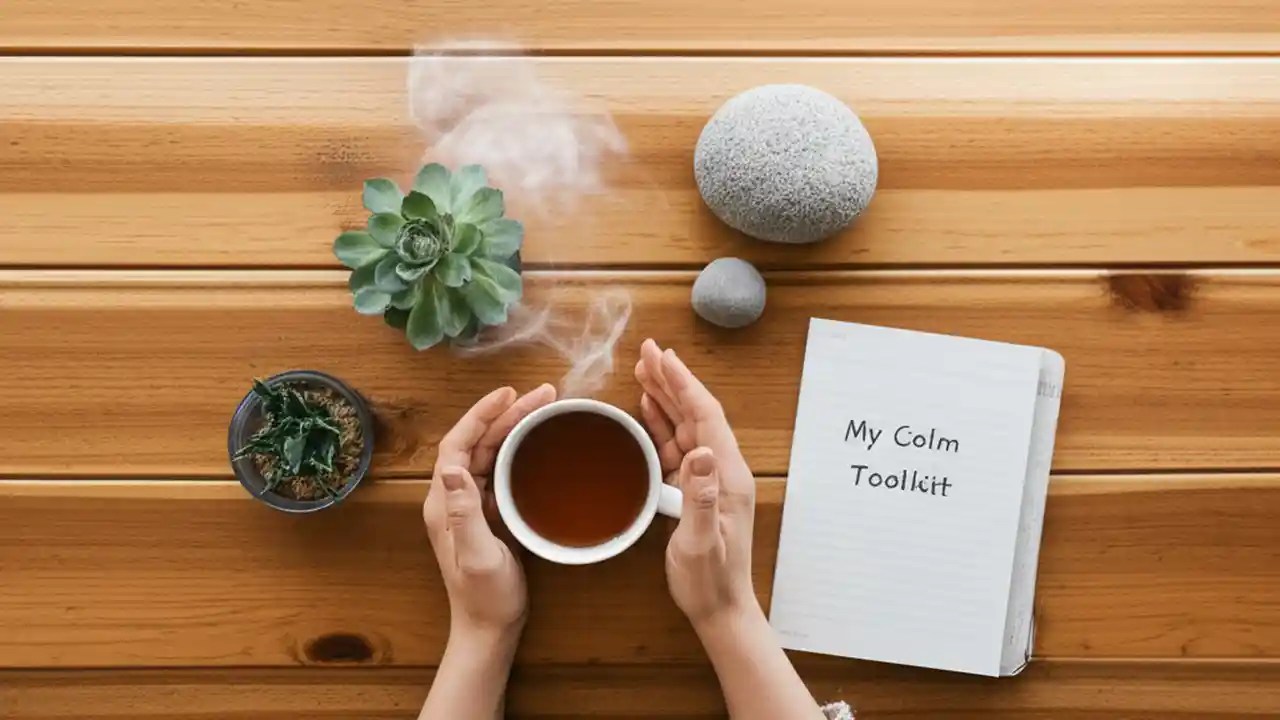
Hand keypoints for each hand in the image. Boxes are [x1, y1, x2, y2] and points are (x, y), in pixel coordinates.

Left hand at [423, 384, 556, 639]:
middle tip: (542, 395)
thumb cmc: (485, 596)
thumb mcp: (478, 554)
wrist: (489, 627)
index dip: (479, 415)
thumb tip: (452, 467)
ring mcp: (471, 505)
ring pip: (490, 454)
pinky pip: (501, 471)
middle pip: (476, 443)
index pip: (456, 445)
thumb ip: (464, 511)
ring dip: (513, 428)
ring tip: (544, 409)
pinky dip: (518, 451)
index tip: (507, 393)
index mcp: (444, 502)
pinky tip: (537, 443)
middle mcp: (453, 498)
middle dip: (506, 414)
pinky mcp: (489, 514)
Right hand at [634, 339, 757, 627]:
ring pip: (686, 425)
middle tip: (647, 350)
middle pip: (696, 412)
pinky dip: (661, 424)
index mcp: (726, 475)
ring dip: (665, 397)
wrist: (720, 608)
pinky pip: (677, 446)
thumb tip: (697, 452)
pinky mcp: (696, 489)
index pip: (705, 416)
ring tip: (643, 370)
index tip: (662, 356)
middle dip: (672, 379)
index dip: (683, 383)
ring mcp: (709, 478)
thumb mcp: (700, 542)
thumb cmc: (710, 580)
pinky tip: (647, 411)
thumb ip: (700, 497)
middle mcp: (721, 469)